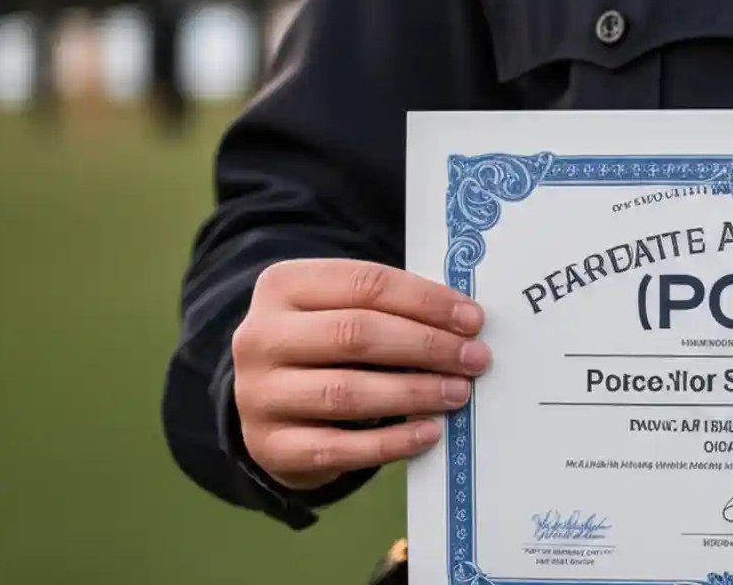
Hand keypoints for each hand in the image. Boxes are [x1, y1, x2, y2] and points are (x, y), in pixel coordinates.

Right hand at [231, 259, 489, 490]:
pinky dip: (392, 442)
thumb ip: (389, 308)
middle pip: (355, 334)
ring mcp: (258, 394)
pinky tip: (430, 432)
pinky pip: (339, 447)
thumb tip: (465, 325)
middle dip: (426, 346)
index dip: (425, 301)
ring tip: (459, 392)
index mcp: (282, 286)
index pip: (364, 284)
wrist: (268, 405)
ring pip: (346, 392)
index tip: (473, 319)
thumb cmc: (325, 348)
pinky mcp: (270, 446)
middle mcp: (260, 337)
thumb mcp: (339, 310)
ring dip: (415, 392)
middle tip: (474, 358)